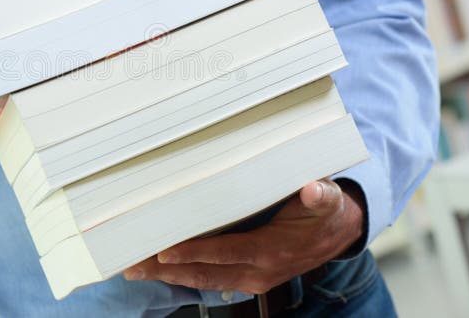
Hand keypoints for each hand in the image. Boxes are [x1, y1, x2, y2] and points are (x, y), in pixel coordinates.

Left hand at [123, 180, 364, 293]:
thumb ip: (321, 195)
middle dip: (166, 270)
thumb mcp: (329, 201)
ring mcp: (248, 277)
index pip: (226, 252)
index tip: (164, 250)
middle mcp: (257, 271)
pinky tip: (157, 267)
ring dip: (166, 275)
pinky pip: (206, 277)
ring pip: (201, 279)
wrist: (336, 235)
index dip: (194, 252)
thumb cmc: (325, 213)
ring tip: (133, 268)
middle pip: (204, 272)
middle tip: (131, 263)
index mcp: (273, 251)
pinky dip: (179, 273)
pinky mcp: (242, 276)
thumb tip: (314, 189)